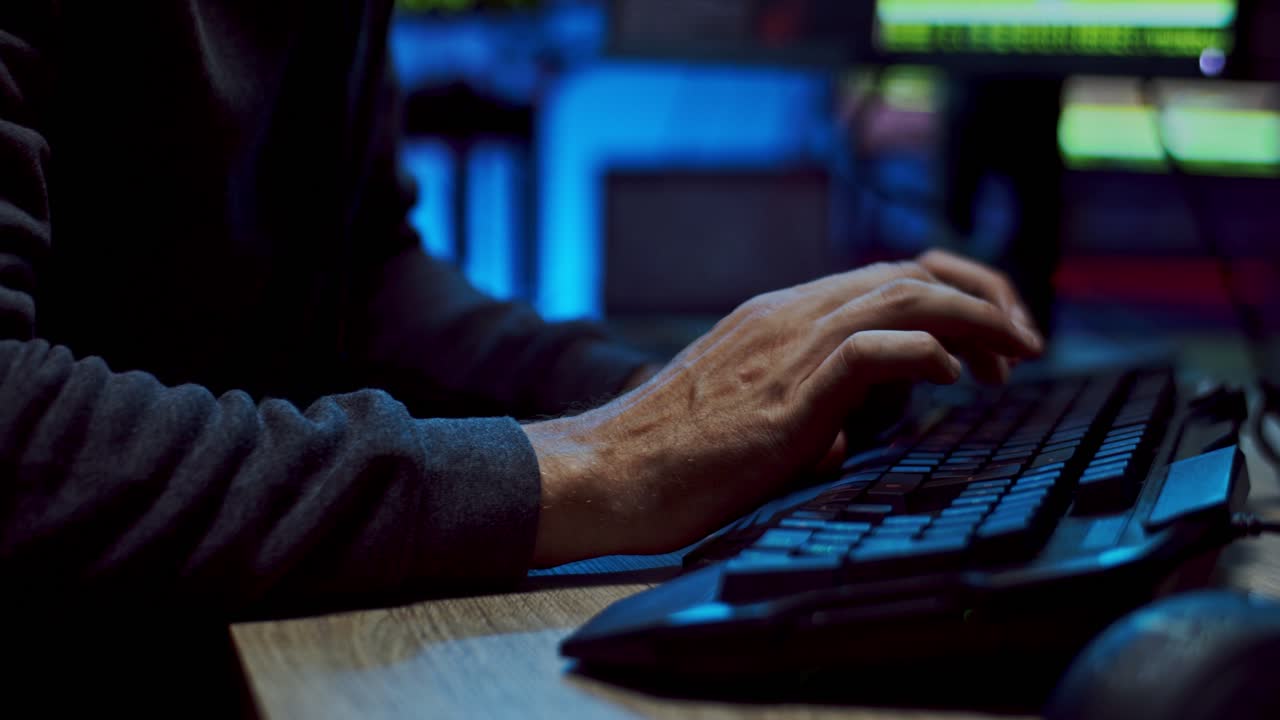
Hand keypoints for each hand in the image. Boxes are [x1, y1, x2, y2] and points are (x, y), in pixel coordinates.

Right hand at [524, 250, 1042, 565]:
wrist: (607, 471)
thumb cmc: (671, 456)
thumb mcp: (750, 414)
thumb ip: (802, 405)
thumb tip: (846, 431)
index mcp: (778, 318)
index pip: (883, 280)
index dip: (948, 296)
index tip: (987, 337)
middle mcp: (786, 317)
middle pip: (907, 274)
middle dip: (981, 298)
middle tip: (1023, 342)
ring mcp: (784, 349)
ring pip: (900, 298)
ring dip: (974, 320)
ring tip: (1016, 354)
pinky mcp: (785, 394)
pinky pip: (872, 350)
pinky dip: (926, 353)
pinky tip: (955, 377)